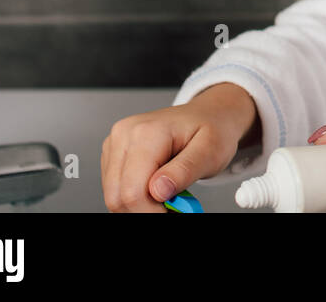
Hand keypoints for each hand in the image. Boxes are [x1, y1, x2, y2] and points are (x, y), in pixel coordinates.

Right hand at [101, 82, 259, 211]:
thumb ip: (184, 171)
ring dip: (139, 203)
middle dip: (144, 209)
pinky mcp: (113, 154)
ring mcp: (116, 143)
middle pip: (117, 196)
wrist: (208, 114)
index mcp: (147, 132)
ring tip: (166, 193)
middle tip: (171, 206)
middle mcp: (125, 135)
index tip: (172, 211)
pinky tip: (155, 186)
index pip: (133, 191)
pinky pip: (114, 188)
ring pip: (113, 195)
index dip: (151, 211)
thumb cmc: (212, 129)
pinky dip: (134, 195)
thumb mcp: (210, 151)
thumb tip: (159, 192)